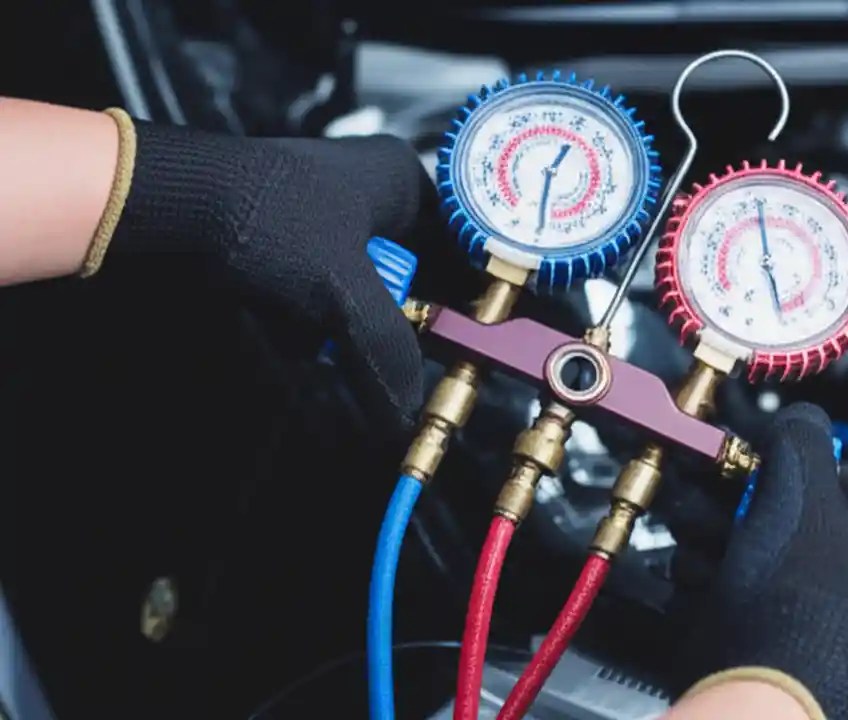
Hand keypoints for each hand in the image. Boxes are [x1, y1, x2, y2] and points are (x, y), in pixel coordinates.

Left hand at [111, 120, 445, 436]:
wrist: (169, 204)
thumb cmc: (267, 222)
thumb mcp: (342, 293)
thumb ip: (386, 354)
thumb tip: (407, 414)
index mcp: (402, 181)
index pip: (462, 250)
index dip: (463, 303)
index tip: (466, 349)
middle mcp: (373, 190)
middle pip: (412, 278)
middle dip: (391, 321)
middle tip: (386, 355)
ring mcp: (329, 214)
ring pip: (365, 293)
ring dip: (345, 325)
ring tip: (321, 334)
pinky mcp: (292, 238)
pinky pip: (325, 292)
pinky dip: (312, 317)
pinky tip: (291, 326)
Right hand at [667, 404, 847, 717]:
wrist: (758, 695)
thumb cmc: (796, 597)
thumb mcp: (799, 488)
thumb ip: (801, 437)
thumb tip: (802, 416)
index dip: (792, 462)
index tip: (752, 460)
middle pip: (799, 517)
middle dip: (740, 502)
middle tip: (704, 494)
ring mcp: (833, 623)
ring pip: (770, 557)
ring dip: (721, 537)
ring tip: (687, 530)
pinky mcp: (791, 650)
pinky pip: (756, 599)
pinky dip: (722, 582)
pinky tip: (694, 575)